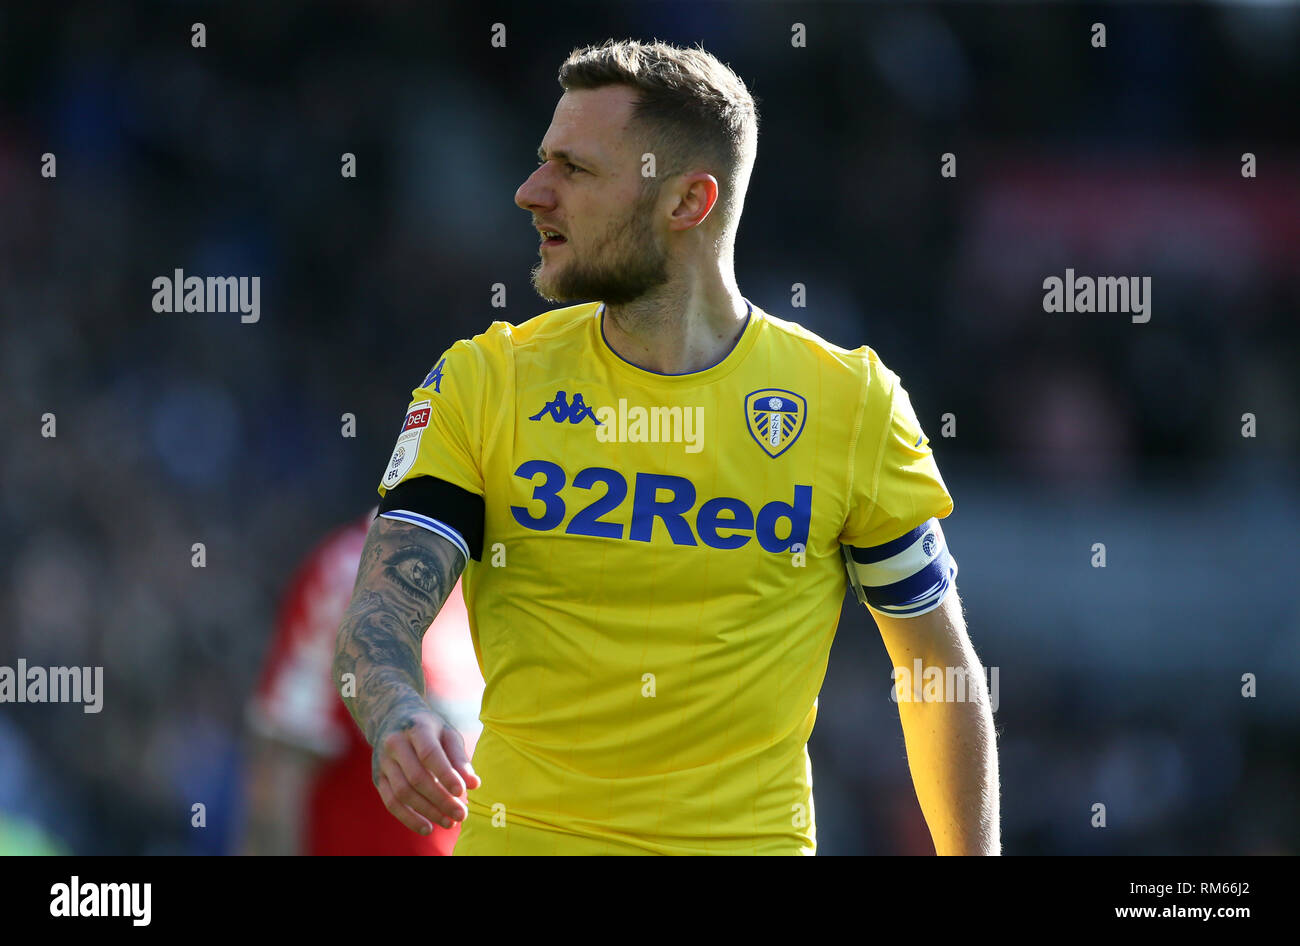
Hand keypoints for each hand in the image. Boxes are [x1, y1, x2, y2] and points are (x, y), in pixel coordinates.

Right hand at [371, 709, 481, 834]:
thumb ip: (460, 758)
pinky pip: (391, 802)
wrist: (392, 718)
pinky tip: (427, 828)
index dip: (445, 774)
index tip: (461, 792)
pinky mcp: (378, 777)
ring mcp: (383, 761)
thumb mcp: (447, 734)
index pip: (429, 754)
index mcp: (416, 728)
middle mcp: (395, 743)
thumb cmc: (428, 729)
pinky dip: (408, 818)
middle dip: (440, 799)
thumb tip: (474, 784)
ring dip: (427, 811)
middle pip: (416, 777)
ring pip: (403, 793)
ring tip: (449, 822)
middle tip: (461, 814)